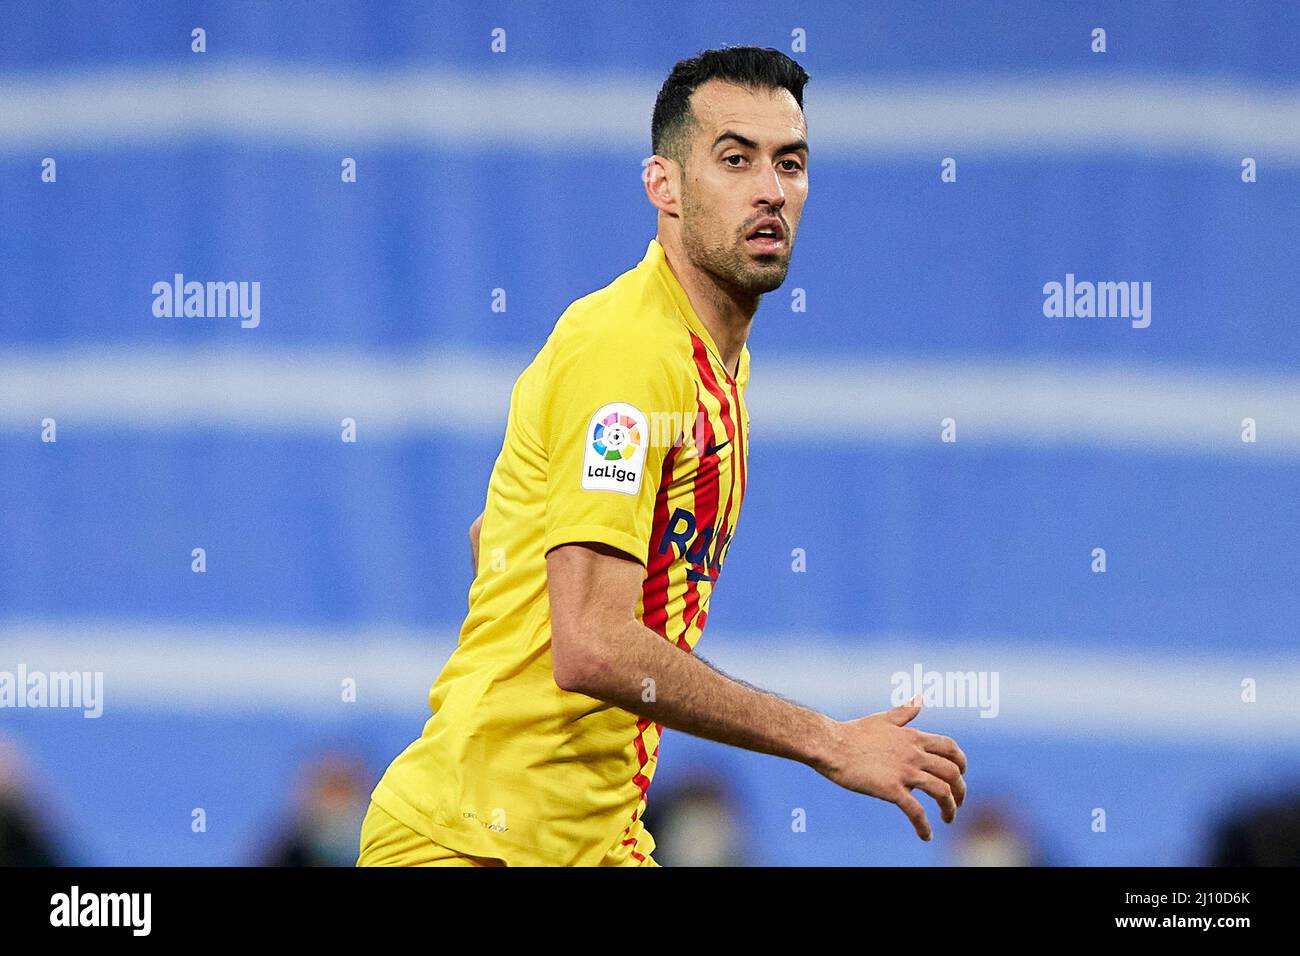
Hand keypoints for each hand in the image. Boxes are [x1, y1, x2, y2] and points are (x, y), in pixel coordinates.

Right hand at [816, 694, 967, 840]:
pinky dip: (924, 825)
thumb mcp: (884, 718)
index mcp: (913, 737)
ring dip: (950, 808)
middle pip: (952, 772)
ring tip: (948, 819)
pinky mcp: (891, 789)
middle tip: (957, 802)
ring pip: (941, 792)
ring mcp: (904, 772)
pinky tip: (926, 835)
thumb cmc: (854, 732)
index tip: (961, 774)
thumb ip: (905, 711)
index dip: (961, 762)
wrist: (831, 744)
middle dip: (960, 790)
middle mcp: (914, 754)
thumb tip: (921, 697)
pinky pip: (916, 811)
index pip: (950, 748)